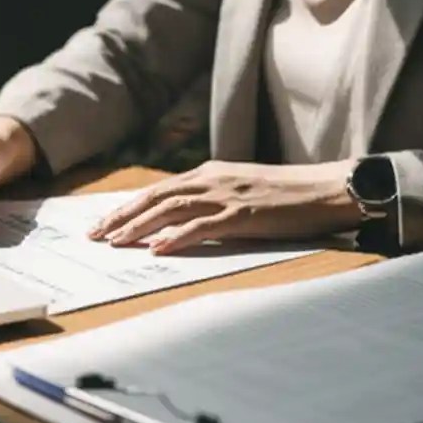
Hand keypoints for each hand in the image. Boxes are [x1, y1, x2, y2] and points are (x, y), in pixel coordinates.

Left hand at [88, 160, 360, 252]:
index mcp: (209, 173)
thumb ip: (210, 200)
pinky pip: (202, 226)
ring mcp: (226, 196)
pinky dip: (176, 237)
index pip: (157, 190)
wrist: (327, 189)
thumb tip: (178, 221)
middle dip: (121, 217)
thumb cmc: (286, 195)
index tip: (103, 223)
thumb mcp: (240, 189)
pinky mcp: (243, 214)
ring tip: (115, 242)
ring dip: (139, 226)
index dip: (127, 207)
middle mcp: (211, 179)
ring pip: (170, 209)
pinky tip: (157, 249)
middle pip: (154, 197)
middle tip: (95, 236)